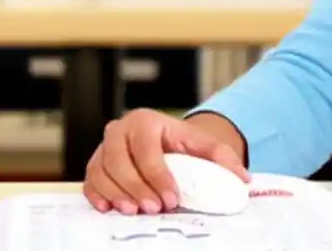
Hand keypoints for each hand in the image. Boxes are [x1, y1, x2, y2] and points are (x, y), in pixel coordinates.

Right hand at [83, 108, 250, 214]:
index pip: (147, 148)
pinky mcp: (95, 165)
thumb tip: (242, 179)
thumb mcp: (204, 146)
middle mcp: (119, 130)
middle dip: (136, 186)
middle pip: (119, 159)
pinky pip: (90, 180)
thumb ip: (223, 159)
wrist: (165, 144)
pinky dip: (96, 195)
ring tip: (133, 211)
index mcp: (145, 120)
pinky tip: (109, 208)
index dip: (157, 175)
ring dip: (116, 193)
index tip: (171, 197)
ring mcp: (103, 148)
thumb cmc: (181, 144)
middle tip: (152, 208)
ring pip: (101, 170)